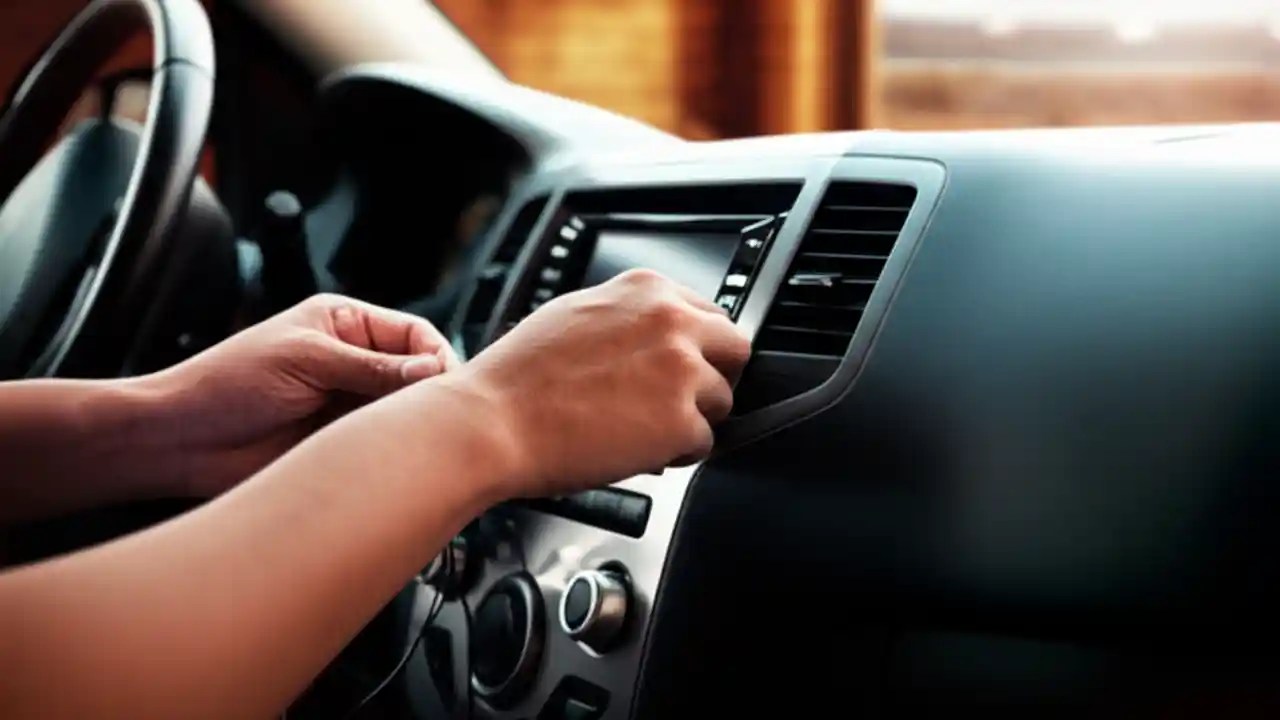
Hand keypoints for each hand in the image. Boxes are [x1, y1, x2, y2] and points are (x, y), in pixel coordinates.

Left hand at [146, 294, 457, 496]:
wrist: (180, 441)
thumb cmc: (226, 384)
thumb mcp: (306, 361)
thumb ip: (373, 368)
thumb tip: (434, 371)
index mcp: (345, 324)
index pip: (414, 334)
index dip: (437, 356)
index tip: (446, 383)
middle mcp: (353, 362)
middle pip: (416, 374)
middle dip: (430, 394)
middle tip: (439, 417)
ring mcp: (348, 404)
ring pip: (403, 413)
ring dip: (411, 425)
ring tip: (415, 439)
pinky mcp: (340, 442)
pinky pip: (381, 444)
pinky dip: (394, 452)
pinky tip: (396, 458)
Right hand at [448, 269, 750, 497]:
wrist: (493, 422)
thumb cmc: (520, 377)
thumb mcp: (578, 313)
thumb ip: (629, 316)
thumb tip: (658, 332)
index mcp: (648, 290)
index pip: (710, 314)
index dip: (698, 348)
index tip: (685, 366)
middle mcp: (672, 322)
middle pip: (734, 350)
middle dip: (712, 377)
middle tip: (679, 400)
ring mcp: (681, 372)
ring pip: (722, 400)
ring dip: (692, 418)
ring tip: (643, 428)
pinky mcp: (680, 423)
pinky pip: (705, 443)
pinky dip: (678, 453)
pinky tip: (638, 449)